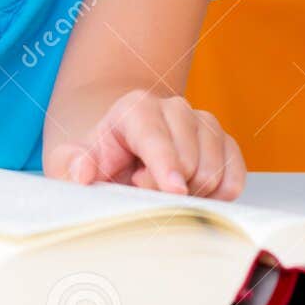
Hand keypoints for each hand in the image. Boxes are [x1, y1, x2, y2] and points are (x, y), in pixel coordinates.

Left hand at [45, 90, 243, 199]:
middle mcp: (174, 109)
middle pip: (189, 160)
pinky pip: (235, 177)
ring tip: (164, 189)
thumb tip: (82, 172)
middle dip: (168, 190)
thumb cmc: (101, 160)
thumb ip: (70, 165)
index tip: (174, 190)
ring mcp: (204, 124)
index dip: (166, 164)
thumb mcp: (72, 162)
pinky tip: (193, 194)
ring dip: (192, 194)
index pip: (155, 136)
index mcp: (136, 109)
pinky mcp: (225, 144)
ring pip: (215, 171)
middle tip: (143, 189)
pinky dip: (218, 195)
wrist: (124, 154)